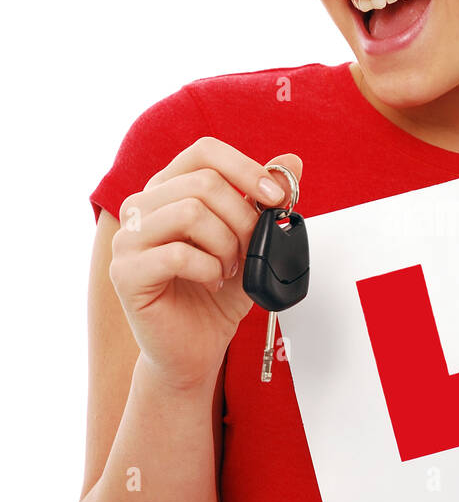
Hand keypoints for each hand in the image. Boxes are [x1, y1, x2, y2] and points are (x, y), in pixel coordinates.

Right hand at [110, 139, 302, 390]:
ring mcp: (127, 239)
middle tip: (248, 252)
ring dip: (225, 246)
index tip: (276, 198)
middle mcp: (141, 206)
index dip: (246, 169)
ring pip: (190, 213)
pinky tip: (211, 283)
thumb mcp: (251, 243)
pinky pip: (177, 255)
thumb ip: (265, 201)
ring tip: (227, 269)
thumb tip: (291, 160)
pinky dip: (208, 270)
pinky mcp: (124, 273)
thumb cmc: (215, 296)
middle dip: (242, 219)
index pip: (204, 152)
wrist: (193, 349)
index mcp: (168, 189)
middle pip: (204, 183)